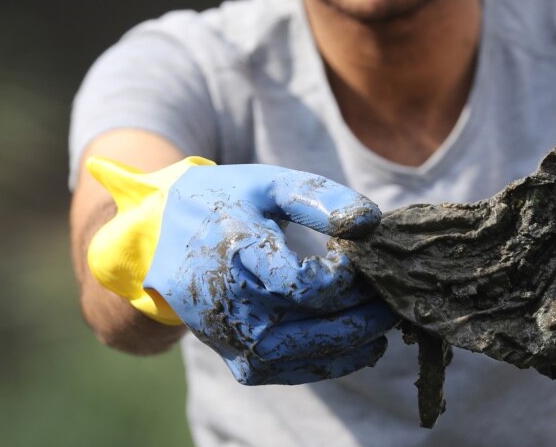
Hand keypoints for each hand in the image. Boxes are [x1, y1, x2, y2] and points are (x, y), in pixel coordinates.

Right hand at [89, 157, 396, 384]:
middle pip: (318, 324)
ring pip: (314, 355)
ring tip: (387, 311)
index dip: (345, 274)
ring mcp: (236, 340)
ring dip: (361, 337)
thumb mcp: (266, 184)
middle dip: (367, 308)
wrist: (161, 242)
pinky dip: (338, 360)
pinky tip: (366, 340)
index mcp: (235, 256)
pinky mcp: (242, 363)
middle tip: (395, 286)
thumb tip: (370, 222)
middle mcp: (232, 308)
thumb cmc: (223, 205)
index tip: (359, 254)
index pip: (305, 284)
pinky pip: (299, 371)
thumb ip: (318, 197)